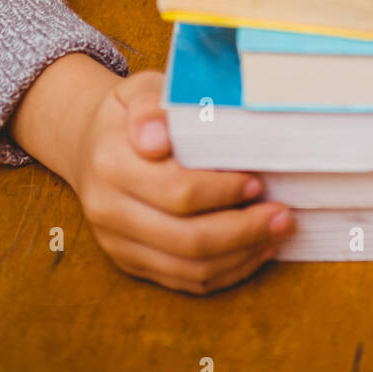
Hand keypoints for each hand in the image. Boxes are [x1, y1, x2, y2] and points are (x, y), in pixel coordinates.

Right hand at [67, 69, 295, 293]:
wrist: (88, 143)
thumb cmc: (129, 113)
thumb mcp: (140, 91)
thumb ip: (153, 106)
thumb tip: (157, 138)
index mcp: (112, 162)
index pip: (178, 189)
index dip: (224, 191)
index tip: (259, 181)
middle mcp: (108, 209)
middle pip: (186, 237)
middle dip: (243, 230)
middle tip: (284, 216)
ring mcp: (116, 241)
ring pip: (187, 267)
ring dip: (241, 256)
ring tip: (277, 235)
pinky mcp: (128, 261)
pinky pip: (182, 280)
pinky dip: (225, 272)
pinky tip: (255, 252)